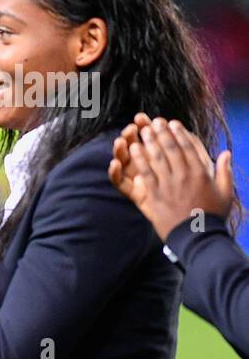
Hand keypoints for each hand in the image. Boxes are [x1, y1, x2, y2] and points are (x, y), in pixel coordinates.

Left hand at [108, 116, 233, 239]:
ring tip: (141, 130)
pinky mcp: (156, 195)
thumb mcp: (225, 192)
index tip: (173, 123)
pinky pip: (146, 173)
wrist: (197, 237)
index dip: (180, 134)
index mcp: (202, 173)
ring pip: (157, 158)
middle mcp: (185, 176)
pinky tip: (133, 149)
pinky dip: (139, 159)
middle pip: (171, 149)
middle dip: (162, 133)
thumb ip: (225, 171)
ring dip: (149, 142)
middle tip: (154, 121)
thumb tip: (226, 153)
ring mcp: (169, 185)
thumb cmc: (212, 216)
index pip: (189, 148)